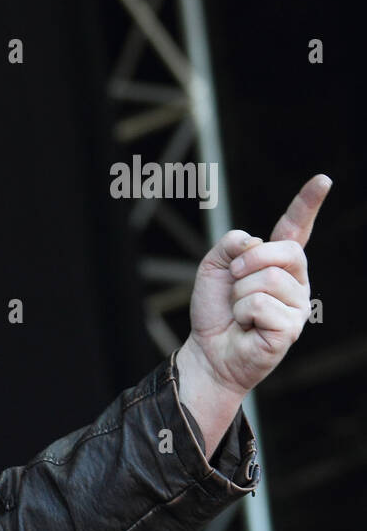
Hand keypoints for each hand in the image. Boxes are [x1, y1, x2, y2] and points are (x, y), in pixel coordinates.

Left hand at [183, 173, 329, 399]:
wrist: (208, 350)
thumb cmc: (215, 310)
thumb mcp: (213, 267)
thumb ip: (230, 244)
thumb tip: (253, 243)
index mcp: (278, 261)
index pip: (296, 228)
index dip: (308, 203)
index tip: (323, 180)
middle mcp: (296, 280)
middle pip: (284, 251)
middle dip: (248, 263)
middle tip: (234, 282)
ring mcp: (297, 305)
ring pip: (267, 280)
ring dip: (240, 295)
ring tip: (240, 312)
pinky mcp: (292, 328)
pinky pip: (260, 305)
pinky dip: (243, 314)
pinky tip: (247, 326)